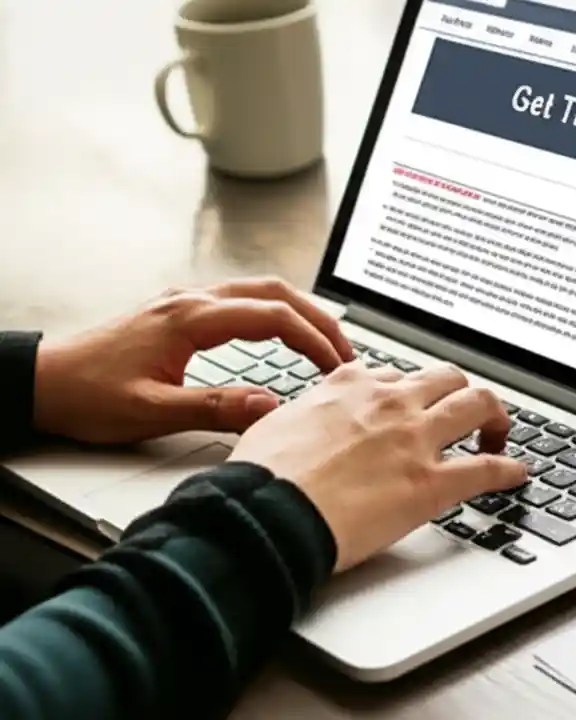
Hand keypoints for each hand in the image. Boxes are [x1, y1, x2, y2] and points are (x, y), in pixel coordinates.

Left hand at [33, 277, 353, 443]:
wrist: (40, 381)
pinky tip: (281, 337)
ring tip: (325, 344)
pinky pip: (241, 301)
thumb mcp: (152, 412)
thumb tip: (271, 406)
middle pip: (275, 292)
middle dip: (318, 319)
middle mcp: (191, 300)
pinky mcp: (179, 313)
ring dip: (299, 313)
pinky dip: (275, 314)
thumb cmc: (86, 395)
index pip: (272, 316)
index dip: (313, 340)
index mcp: (190, 318)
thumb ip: (216, 408)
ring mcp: (185, 302)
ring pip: (259, 291)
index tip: (338, 367)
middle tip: (346, 352)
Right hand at [229, 362, 525, 571]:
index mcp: (349, 386)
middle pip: (447, 378)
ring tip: (497, 434)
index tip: (413, 405)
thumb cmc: (261, 478)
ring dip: (494, 417)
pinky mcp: (431, 483)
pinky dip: (508, 469)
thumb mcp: (273, 424)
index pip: (394, 374)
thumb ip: (299, 416)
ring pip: (477, 404)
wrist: (266, 515)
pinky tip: (515, 473)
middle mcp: (389, 403)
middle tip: (465, 414)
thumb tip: (294, 421)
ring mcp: (414, 440)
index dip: (408, 392)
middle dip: (460, 393)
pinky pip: (486, 468)